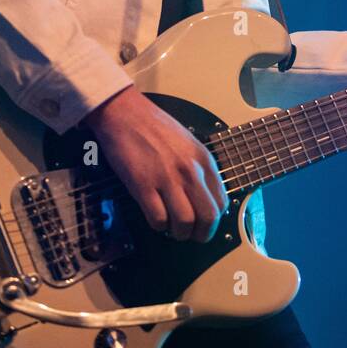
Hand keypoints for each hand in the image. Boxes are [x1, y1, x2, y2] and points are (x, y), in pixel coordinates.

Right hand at [85, 86, 228, 241]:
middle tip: (191, 235)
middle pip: (208, 217)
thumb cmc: (154, 126)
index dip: (214, 220)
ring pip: (185, 223)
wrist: (125, 112)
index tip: (204, 223)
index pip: (222, 202)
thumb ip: (198, 168)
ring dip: (179, 233)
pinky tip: (155, 217)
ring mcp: (167, 178)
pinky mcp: (143, 185)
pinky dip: (158, 225)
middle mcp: (189, 170)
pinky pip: (158, 219)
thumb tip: (204, 198)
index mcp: (203, 160)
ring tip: (171, 229)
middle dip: (201, 234)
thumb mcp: (188, 143)